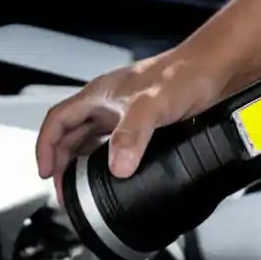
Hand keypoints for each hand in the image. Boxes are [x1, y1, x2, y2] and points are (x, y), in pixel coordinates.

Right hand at [35, 45, 229, 192]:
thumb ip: (131, 135)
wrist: (215, 69)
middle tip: (64, 190)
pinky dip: (109, 162)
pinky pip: (116, 145)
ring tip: (84, 189)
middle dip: (63, 163)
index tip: (45, 172)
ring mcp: (125, 113)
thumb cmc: (183, 74)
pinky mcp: (145, 123)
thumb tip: (117, 166)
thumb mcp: (151, 106)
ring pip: (92, 141)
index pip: (56, 121)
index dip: (45, 147)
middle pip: (70, 135)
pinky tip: (119, 175)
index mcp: (98, 96)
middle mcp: (108, 103)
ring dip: (84, 164)